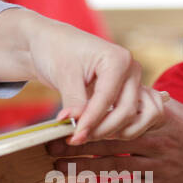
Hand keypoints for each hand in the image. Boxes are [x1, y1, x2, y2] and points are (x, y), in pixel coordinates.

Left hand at [0, 8, 166, 143]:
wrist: (51, 43)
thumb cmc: (56, 50)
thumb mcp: (64, 74)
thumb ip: (74, 101)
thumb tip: (78, 127)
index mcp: (119, 59)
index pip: (108, 99)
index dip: (91, 120)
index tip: (75, 137)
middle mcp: (131, 70)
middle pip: (126, 111)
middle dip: (102, 129)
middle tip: (76, 139)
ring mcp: (130, 82)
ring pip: (129, 118)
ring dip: (108, 132)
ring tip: (82, 137)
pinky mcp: (125, 93)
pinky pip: (125, 116)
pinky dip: (110, 127)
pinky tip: (90, 133)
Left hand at [45, 96, 182, 182]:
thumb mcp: (174, 111)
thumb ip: (147, 104)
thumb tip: (122, 93)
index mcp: (154, 117)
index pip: (115, 117)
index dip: (87, 120)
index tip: (65, 121)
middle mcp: (153, 139)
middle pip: (107, 141)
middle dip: (76, 144)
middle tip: (49, 146)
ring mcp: (156, 165)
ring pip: (112, 166)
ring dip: (82, 168)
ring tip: (57, 168)